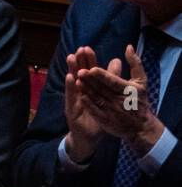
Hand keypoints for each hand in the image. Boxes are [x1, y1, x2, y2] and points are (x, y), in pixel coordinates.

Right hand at [63, 46, 104, 162]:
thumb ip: (112, 79)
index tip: (86, 48)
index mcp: (90, 89)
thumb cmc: (100, 117)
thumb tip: (116, 61)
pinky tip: (70, 78)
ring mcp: (75, 101)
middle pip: (79, 74)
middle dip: (78, 62)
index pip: (88, 71)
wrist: (91, 138)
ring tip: (71, 58)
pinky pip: (72, 97)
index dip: (87, 60)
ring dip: (71, 70)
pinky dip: (70, 87)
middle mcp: (80, 93)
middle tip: (78, 49)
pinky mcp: (72, 110)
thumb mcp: (108, 99)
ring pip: (73, 83)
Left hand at [76, 45, 164, 156]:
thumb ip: (135, 64)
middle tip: (79, 71)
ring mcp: (112, 111)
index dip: (103, 75)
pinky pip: (95, 111)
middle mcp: (120, 101)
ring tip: (76, 80)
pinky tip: (79, 95)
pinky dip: (87, 103)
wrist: (140, 126)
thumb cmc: (140, 100)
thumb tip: (128, 47)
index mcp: (129, 90)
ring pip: (97, 98)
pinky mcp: (106, 120)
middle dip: (90, 80)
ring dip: (86, 90)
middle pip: (102, 89)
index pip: (114, 81)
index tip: (92, 68)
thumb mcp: (141, 82)